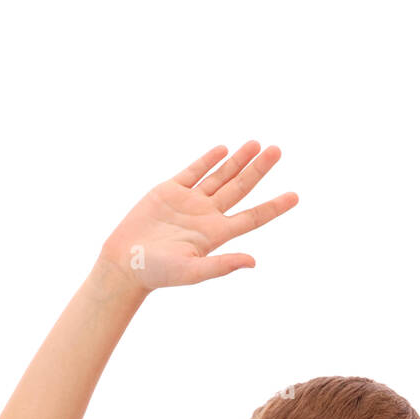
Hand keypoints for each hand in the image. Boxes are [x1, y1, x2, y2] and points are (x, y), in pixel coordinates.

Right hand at [97, 141, 298, 292]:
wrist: (124, 262)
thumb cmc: (157, 273)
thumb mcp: (192, 272)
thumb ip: (222, 265)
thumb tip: (253, 261)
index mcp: (216, 234)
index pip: (253, 217)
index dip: (274, 206)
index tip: (296, 196)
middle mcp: (206, 216)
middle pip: (240, 188)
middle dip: (259, 169)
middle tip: (278, 150)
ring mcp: (189, 202)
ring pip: (220, 176)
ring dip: (238, 160)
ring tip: (257, 144)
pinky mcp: (169, 191)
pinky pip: (193, 172)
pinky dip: (208, 160)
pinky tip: (223, 149)